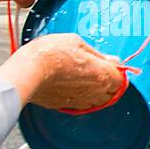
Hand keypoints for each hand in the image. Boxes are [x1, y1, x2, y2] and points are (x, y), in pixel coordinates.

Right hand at [0, 33, 126, 110]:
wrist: (27, 71)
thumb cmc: (50, 54)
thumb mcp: (77, 42)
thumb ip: (97, 54)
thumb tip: (110, 60)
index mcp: (102, 75)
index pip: (122, 80)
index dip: (118, 71)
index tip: (112, 64)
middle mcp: (93, 92)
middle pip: (112, 93)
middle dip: (109, 82)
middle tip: (99, 69)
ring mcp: (79, 102)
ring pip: (97, 101)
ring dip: (96, 91)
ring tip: (84, 76)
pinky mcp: (65, 106)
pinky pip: (80, 104)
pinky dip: (80, 96)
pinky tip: (71, 84)